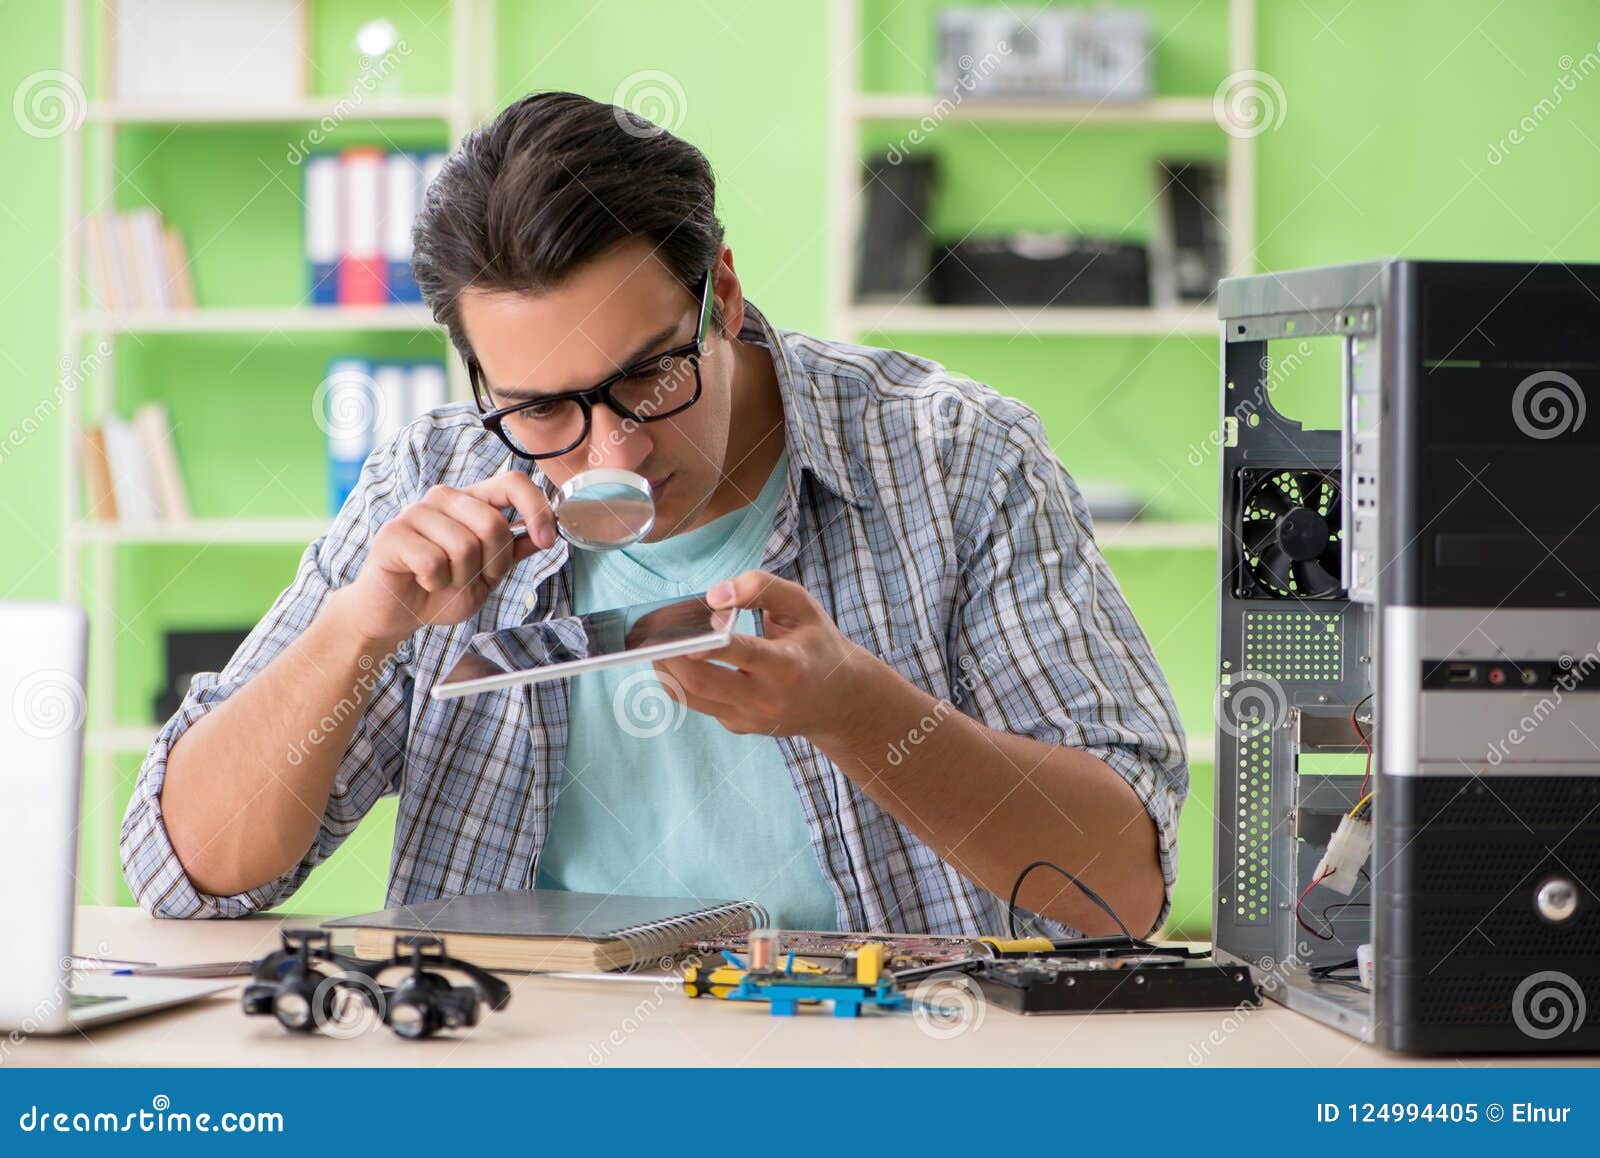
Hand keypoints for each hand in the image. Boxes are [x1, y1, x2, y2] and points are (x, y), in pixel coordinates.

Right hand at [332, 473, 556, 648]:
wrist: (395, 613)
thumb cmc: (440, 590)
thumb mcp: (488, 574)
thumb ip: (514, 551)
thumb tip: (548, 532)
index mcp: (471, 501)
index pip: (512, 483)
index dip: (536, 509)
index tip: (547, 539)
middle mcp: (444, 498)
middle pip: (493, 524)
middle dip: (493, 563)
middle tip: (472, 578)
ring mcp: (416, 512)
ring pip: (465, 546)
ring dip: (461, 578)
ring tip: (443, 580)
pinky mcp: (393, 533)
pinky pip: (434, 562)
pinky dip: (435, 583)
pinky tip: (423, 581)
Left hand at [653, 570, 882, 743]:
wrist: (840, 702)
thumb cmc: (818, 645)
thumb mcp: (802, 606)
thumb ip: (761, 587)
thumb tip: (714, 596)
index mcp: (787, 666)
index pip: (739, 653)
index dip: (706, 640)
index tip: (680, 626)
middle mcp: (766, 699)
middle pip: (700, 681)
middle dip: (667, 655)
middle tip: (648, 633)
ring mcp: (750, 719)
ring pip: (690, 697)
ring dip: (665, 668)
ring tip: (653, 644)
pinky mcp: (738, 726)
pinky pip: (700, 703)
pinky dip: (682, 680)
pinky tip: (678, 658)